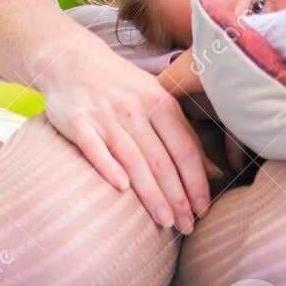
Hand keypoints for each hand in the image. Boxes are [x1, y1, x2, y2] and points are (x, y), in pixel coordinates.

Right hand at [39, 36, 216, 232]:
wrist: (72, 59)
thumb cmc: (121, 85)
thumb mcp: (157, 99)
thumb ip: (183, 134)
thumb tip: (214, 172)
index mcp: (159, 102)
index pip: (184, 147)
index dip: (196, 180)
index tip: (203, 209)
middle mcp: (135, 109)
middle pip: (161, 159)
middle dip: (177, 196)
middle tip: (187, 226)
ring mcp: (105, 115)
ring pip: (133, 159)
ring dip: (151, 193)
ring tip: (165, 221)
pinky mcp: (77, 121)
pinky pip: (94, 148)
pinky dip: (108, 166)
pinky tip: (121, 188)